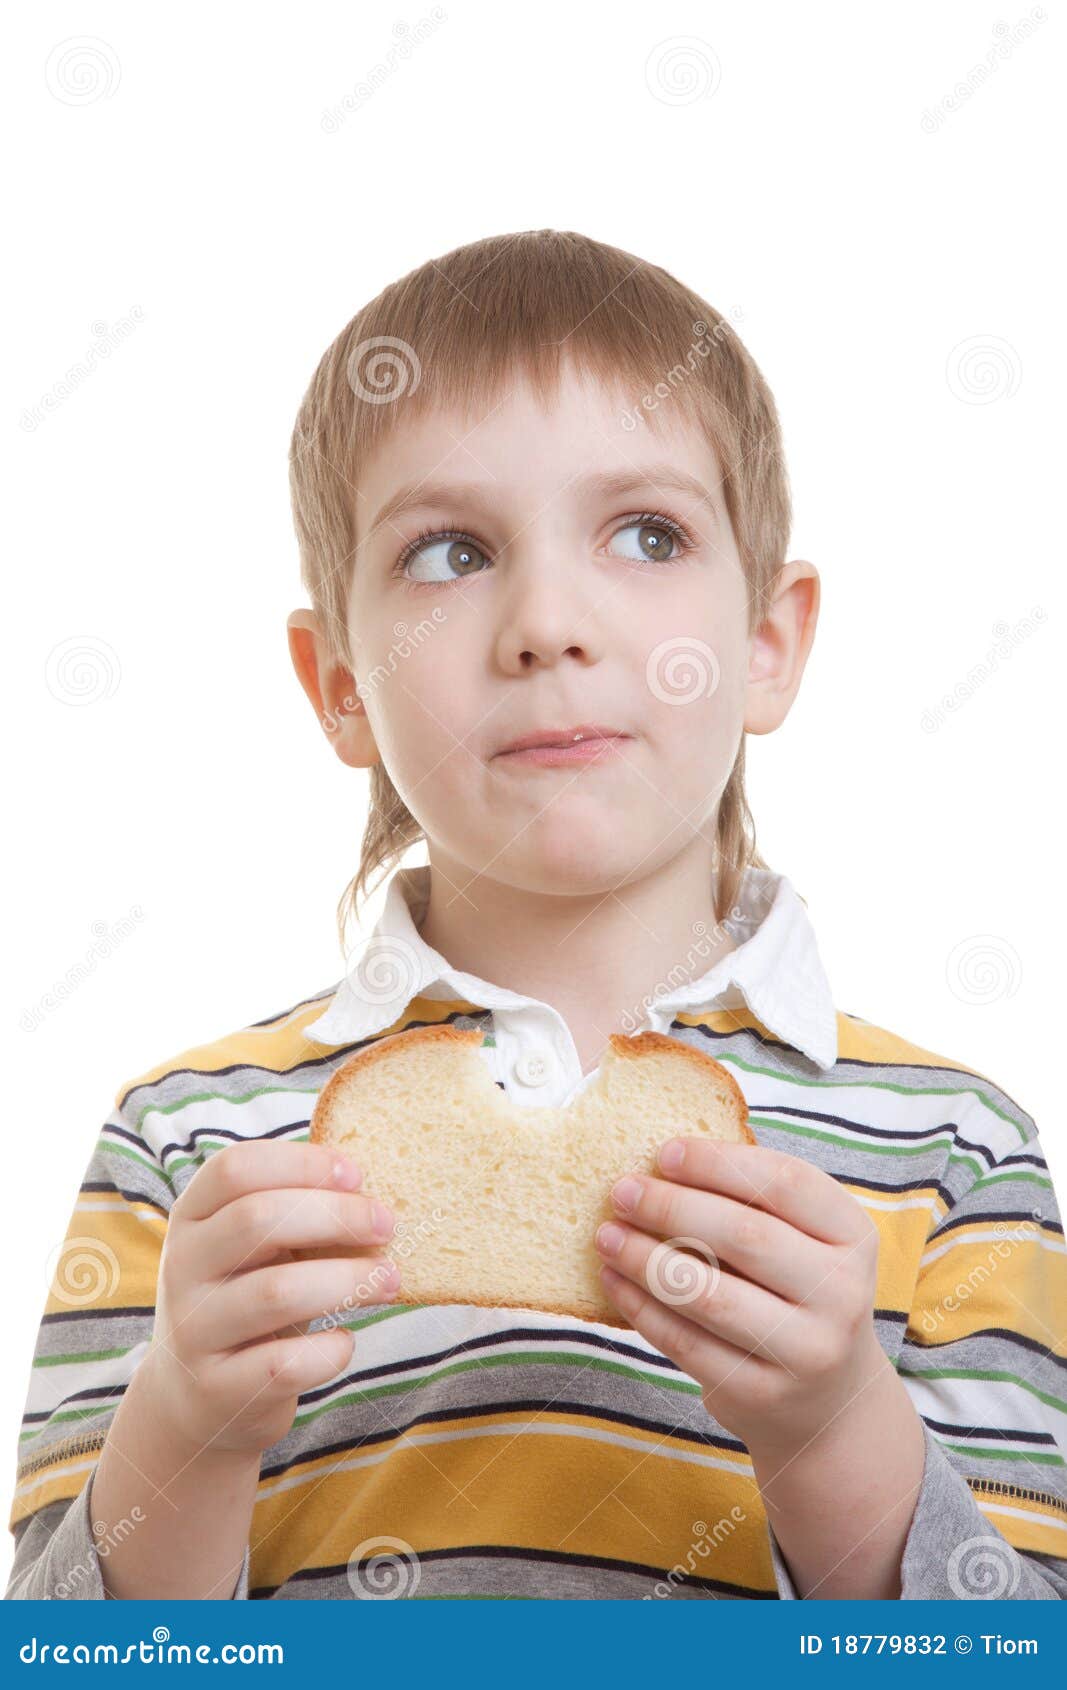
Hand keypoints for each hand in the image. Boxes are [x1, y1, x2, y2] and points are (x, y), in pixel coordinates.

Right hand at [140, 1141, 401, 1458]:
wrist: (197, 1399)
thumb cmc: (248, 1299)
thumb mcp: (257, 1249)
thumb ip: (296, 1214)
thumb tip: (374, 1194)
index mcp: (192, 1217)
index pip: (235, 1168)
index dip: (301, 1163)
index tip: (356, 1175)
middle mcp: (181, 1268)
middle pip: (256, 1219)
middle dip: (336, 1216)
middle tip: (387, 1225)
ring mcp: (193, 1331)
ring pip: (275, 1292)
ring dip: (347, 1280)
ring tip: (388, 1280)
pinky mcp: (217, 1389)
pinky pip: (284, 1363)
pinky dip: (329, 1350)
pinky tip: (343, 1341)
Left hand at [593, 1135, 884, 1459]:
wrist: (829, 1403)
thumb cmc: (798, 1294)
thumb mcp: (804, 1243)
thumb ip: (753, 1203)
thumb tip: (661, 1164)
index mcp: (853, 1236)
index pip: (785, 1181)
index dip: (719, 1163)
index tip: (664, 1152)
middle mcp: (841, 1292)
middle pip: (745, 1235)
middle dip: (671, 1207)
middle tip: (621, 1191)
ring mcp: (806, 1349)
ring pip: (709, 1294)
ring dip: (645, 1259)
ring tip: (605, 1236)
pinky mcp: (761, 1392)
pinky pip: (687, 1343)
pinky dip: (641, 1307)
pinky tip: (614, 1281)